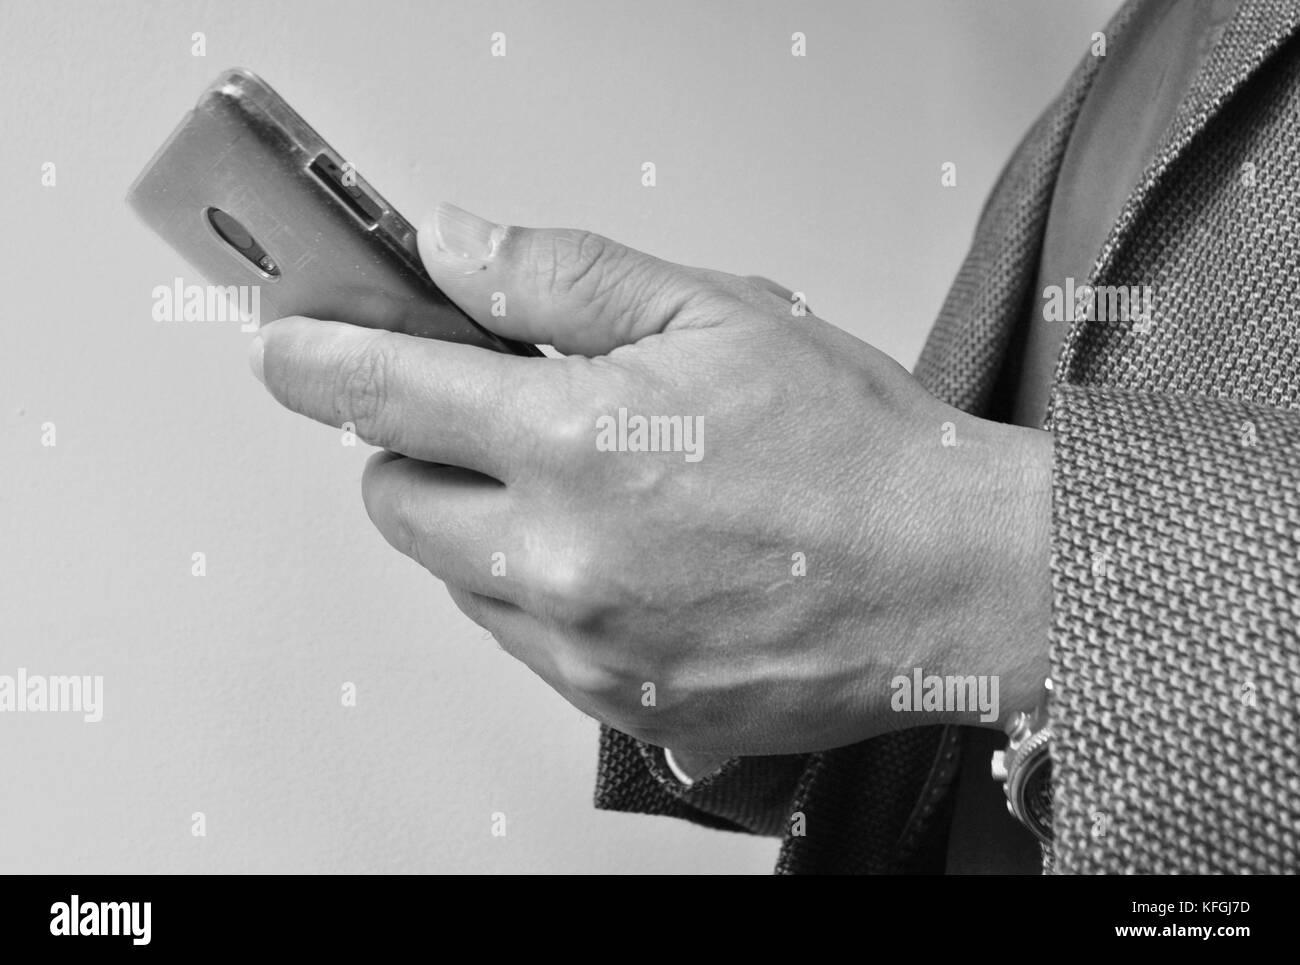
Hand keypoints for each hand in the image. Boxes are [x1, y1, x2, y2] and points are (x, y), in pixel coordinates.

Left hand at [250, 203, 1050, 756]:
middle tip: (491, 417)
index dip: (317, 361)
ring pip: (453, 576)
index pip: (382, 393)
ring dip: (482, 524)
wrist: (955, 584)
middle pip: (392, 500)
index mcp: (575, 445)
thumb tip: (455, 247)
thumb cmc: (859, 451)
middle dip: (415, 448)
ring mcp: (581, 647)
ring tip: (593, 488)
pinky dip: (536, 590)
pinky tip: (622, 556)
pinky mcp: (614, 706)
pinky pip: (518, 639)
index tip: (289, 349)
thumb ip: (564, 279)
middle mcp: (560, 562)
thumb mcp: (718, 313)